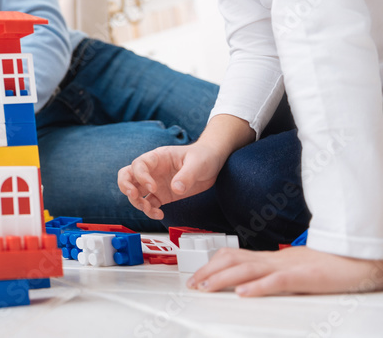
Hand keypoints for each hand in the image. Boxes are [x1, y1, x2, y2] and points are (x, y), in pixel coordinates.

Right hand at [117, 141, 225, 219]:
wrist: (212, 162)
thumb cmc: (203, 156)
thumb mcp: (197, 163)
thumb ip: (186, 175)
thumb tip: (176, 189)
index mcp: (157, 157)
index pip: (139, 165)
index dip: (142, 177)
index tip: (153, 188)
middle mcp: (152, 170)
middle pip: (127, 176)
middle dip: (126, 186)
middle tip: (134, 196)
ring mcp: (155, 183)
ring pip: (135, 192)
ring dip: (137, 202)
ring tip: (149, 209)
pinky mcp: (162, 195)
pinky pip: (149, 204)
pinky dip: (150, 211)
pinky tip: (159, 214)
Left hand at [188, 246, 382, 295]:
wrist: (356, 257)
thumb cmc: (327, 265)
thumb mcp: (292, 268)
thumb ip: (270, 273)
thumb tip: (247, 283)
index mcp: (271, 257)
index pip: (233, 256)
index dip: (211, 264)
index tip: (196, 276)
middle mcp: (274, 259)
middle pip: (233, 261)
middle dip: (209, 272)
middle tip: (192, 284)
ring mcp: (288, 266)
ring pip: (248, 269)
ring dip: (223, 279)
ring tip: (206, 287)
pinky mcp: (304, 277)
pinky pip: (278, 281)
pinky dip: (258, 287)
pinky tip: (243, 294)